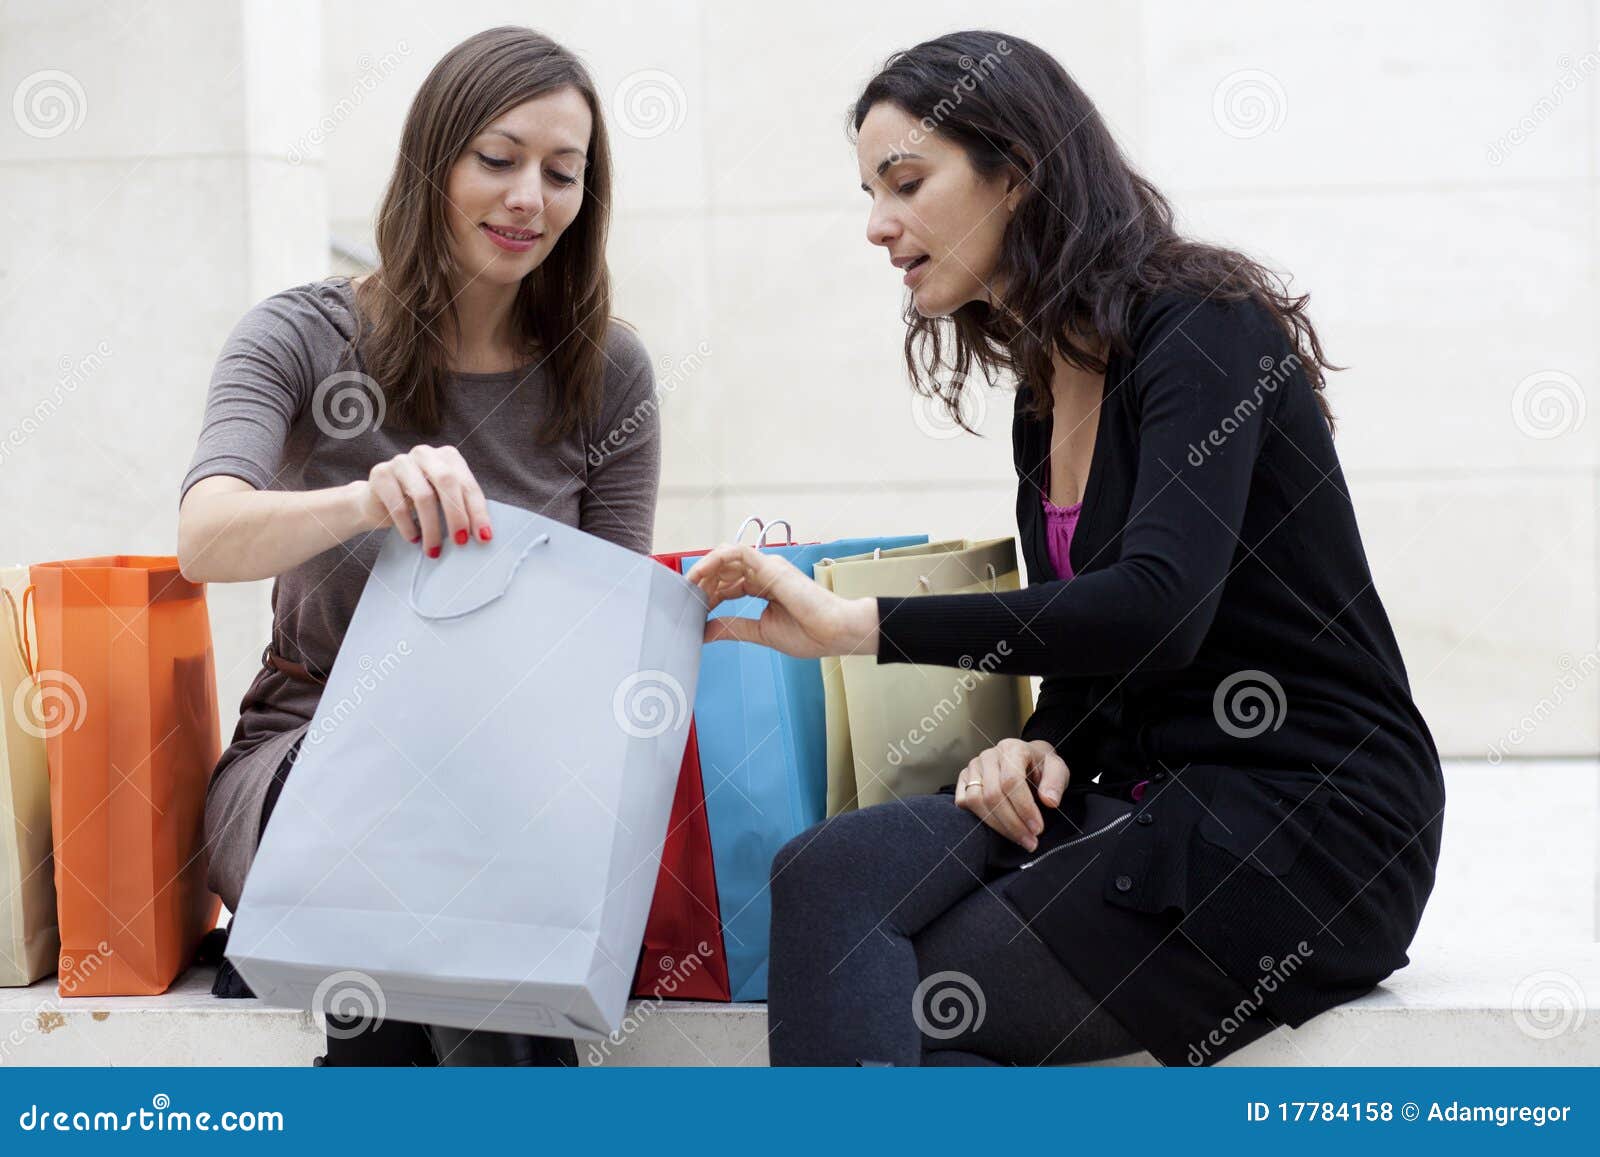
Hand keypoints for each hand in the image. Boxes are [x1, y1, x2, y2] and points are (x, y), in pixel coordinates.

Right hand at [357, 444, 492, 556]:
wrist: (377, 501)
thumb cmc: (417, 502)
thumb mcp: (442, 500)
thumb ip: (460, 507)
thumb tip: (482, 535)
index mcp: (447, 457)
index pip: (467, 484)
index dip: (477, 511)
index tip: (484, 537)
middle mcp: (425, 454)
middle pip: (447, 482)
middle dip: (457, 516)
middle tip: (460, 542)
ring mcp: (401, 462)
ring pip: (423, 496)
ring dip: (432, 528)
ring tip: (434, 550)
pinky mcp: (380, 474)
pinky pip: (398, 505)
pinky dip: (408, 527)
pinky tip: (414, 539)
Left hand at [683, 543, 878, 657]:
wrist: (834, 633)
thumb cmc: (810, 633)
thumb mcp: (760, 632)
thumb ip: (732, 628)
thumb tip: (705, 632)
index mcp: (764, 586)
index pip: (728, 583)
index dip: (708, 594)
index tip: (694, 609)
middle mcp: (765, 573)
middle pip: (724, 569)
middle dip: (702, 583)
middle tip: (686, 599)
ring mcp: (768, 567)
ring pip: (726, 557)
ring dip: (704, 570)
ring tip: (690, 586)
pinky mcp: (770, 566)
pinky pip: (736, 553)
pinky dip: (715, 560)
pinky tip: (700, 575)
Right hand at [954, 739, 1070, 850]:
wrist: (1027, 758)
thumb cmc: (1041, 766)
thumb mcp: (1058, 769)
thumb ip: (1055, 782)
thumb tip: (1049, 801)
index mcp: (1012, 748)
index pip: (1011, 780)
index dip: (1024, 808)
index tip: (1037, 829)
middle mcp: (989, 755)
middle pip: (993, 794)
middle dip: (1012, 823)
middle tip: (1030, 841)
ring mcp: (973, 766)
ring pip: (976, 801)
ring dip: (997, 825)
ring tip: (1018, 838)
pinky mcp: (964, 778)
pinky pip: (964, 802)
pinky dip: (980, 819)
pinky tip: (1000, 828)